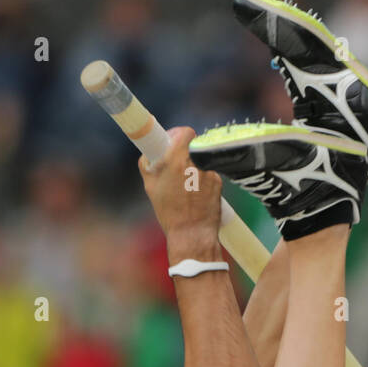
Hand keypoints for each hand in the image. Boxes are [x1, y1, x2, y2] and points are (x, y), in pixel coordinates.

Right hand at [138, 127, 222, 258]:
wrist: (192, 234)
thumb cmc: (170, 213)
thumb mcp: (150, 186)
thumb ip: (149, 163)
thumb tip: (151, 152)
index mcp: (176, 159)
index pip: (185, 132)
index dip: (180, 134)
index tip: (176, 139)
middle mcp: (195, 163)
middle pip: (192, 147)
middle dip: (184, 154)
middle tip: (177, 167)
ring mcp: (209, 172)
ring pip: (200, 162)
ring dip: (193, 169)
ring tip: (186, 189)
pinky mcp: (219, 182)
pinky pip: (209, 175)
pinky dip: (203, 181)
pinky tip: (196, 196)